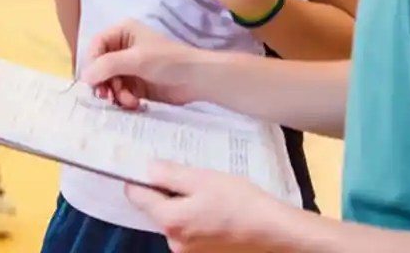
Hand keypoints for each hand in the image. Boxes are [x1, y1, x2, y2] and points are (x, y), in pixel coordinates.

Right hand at [78, 20, 203, 109]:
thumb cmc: (169, 62)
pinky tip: (135, 104)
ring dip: (115, 94)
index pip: (96, 46)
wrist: (196, 80)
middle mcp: (122, 48)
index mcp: (122, 32)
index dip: (92, 63)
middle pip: (99, 66)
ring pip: (107, 82)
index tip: (93, 81)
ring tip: (128, 101)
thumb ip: (109, 65)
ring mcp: (128, 67)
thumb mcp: (137, 60)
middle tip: (107, 97)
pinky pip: (118, 92)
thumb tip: (85, 76)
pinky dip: (123, 99)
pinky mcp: (134, 84)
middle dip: (103, 83)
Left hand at [126, 160, 285, 252]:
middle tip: (190, 177)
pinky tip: (216, 210)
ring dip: (184, 206)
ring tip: (208, 193)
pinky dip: (197, 219)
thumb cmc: (240, 202)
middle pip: (156, 210)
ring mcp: (188, 252)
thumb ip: (169, 174)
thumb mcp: (202, 179)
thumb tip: (146, 169)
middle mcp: (173, 241)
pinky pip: (190, 231)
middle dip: (167, 192)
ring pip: (175, 220)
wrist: (273, 232)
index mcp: (169, 221)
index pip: (136, 196)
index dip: (139, 177)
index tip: (151, 166)